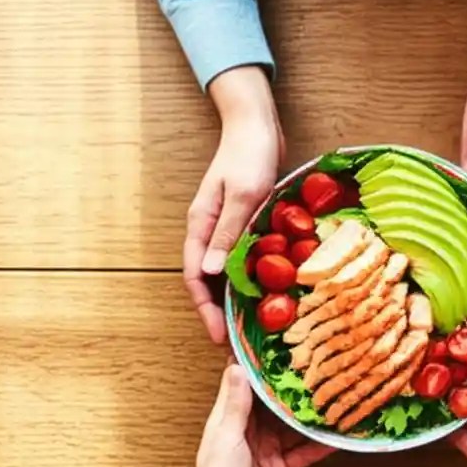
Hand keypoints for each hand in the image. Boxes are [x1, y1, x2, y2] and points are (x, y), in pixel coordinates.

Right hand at [185, 67, 284, 342]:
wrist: (258, 124)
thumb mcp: (243, 195)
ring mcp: (228, 227)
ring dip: (238, 298)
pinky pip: (246, 258)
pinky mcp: (246, 223)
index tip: (219, 336)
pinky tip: (272, 292)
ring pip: (228, 272)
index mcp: (201, 225)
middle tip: (238, 342)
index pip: (194, 276)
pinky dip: (254, 277)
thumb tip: (210, 272)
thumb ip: (228, 233)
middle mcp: (210, 230)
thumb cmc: (249, 154)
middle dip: (220, 312)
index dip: (205, 309)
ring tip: (254, 326)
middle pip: (209, 280)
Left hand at [187, 365, 335, 466]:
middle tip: (320, 366)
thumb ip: (235, 405)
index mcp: (230, 417)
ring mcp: (266, 449)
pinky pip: (304, 451)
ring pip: (294, 425)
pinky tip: (337, 434)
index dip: (261, 364)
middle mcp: (249, 429)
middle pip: (275, 402)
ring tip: (335, 396)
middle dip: (295, 387)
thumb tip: (237, 366)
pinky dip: (320, 443)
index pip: (247, 383)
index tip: (281, 342)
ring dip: (312, 414)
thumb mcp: (225, 438)